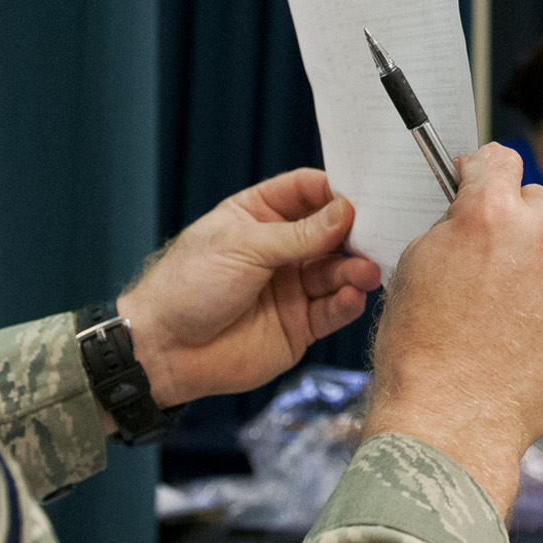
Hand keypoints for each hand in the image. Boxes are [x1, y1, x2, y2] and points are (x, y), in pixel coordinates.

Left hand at [115, 169, 380, 410]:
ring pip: (336, 271)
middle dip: (355, 232)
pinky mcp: (300, 325)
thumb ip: (298, 234)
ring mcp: (292, 287)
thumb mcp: (243, 248)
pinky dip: (347, 302)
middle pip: (331, 232)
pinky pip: (333, 310)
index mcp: (259, 216)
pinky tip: (353, 296)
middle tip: (377, 233)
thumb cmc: (189, 286)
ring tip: (366, 271)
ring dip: (355, 269)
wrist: (165, 351)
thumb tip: (345, 211)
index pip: (306, 192)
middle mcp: (281, 250)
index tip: (360, 194)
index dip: (333, 191)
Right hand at [363, 142, 542, 517]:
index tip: (482, 184)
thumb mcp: (416, 263)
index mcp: (492, 212)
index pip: (500, 159)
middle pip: (541, 202)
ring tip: (515, 315)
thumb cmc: (420, 348)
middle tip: (497, 262)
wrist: (451, 423)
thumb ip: (456, 224)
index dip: (484, 171)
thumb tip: (473, 210)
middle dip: (520, 223)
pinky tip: (535, 342)